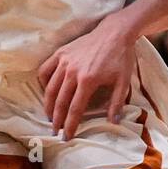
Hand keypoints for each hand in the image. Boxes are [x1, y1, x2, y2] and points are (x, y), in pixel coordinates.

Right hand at [39, 14, 137, 139]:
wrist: (115, 32)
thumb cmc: (121, 57)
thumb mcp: (123, 81)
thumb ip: (117, 103)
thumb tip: (113, 122)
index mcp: (88, 80)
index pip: (75, 108)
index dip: (70, 124)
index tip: (67, 136)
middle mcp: (73, 71)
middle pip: (59, 101)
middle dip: (56, 119)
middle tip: (55, 131)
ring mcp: (65, 61)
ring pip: (50, 88)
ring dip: (47, 104)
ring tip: (49, 116)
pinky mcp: (61, 52)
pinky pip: (46, 69)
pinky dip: (44, 81)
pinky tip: (47, 90)